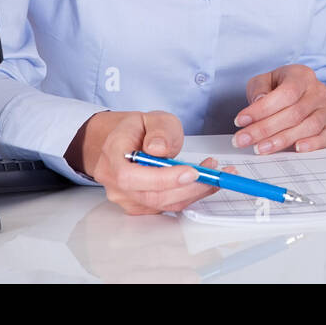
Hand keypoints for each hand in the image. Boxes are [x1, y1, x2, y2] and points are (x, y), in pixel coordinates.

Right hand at [68, 109, 234, 215]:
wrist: (126, 142)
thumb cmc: (138, 130)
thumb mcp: (152, 118)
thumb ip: (159, 130)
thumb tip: (159, 149)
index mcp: (112, 155)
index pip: (131, 176)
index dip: (162, 179)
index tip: (191, 172)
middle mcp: (115, 181)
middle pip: (151, 196)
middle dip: (188, 187)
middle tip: (213, 173)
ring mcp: (127, 197)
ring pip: (162, 204)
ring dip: (193, 191)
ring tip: (213, 172)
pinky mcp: (141, 206)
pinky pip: (167, 206)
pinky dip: (189, 195)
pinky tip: (204, 181)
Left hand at [233, 64, 325, 153]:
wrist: (299, 92)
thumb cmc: (279, 87)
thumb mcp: (264, 81)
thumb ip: (259, 89)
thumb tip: (259, 101)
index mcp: (302, 75)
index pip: (286, 93)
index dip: (262, 109)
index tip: (240, 121)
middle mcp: (318, 91)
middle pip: (294, 113)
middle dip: (264, 129)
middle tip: (243, 140)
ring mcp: (325, 110)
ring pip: (308, 127)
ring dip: (281, 140)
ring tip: (260, 148)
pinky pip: (325, 138)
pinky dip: (312, 145)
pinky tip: (295, 149)